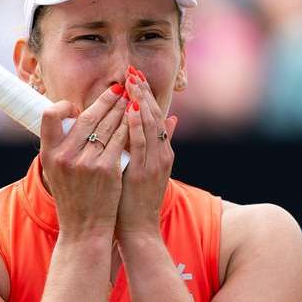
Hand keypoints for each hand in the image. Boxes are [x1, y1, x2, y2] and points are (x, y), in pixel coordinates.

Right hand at [40, 84, 130, 239]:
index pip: (49, 116)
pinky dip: (128, 126)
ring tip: (130, 98)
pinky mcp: (106, 170)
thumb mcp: (56, 172)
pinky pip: (120, 140)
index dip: (64, 106)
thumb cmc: (72, 198)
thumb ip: (61, 146)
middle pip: (86, 117)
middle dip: (105, 100)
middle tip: (118, 88)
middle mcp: (64, 156)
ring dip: (121, 108)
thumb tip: (73, 117)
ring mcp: (85, 163)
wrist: (84, 229)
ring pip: (107, 125)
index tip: (78, 106)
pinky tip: (136, 118)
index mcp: (49, 154)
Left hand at [116, 67, 179, 245]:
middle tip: (132, 71)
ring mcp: (154, 163)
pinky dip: (138, 126)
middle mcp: (161, 155)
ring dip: (141, 102)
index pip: (155, 116)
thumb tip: (170, 120)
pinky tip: (131, 110)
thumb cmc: (135, 201)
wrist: (138, 230)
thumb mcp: (148, 170)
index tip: (135, 77)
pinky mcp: (144, 172)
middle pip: (155, 115)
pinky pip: (141, 144)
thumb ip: (156, 145)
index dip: (146, 95)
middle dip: (143, 92)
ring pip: (150, 126)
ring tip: (132, 83)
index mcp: (162, 152)